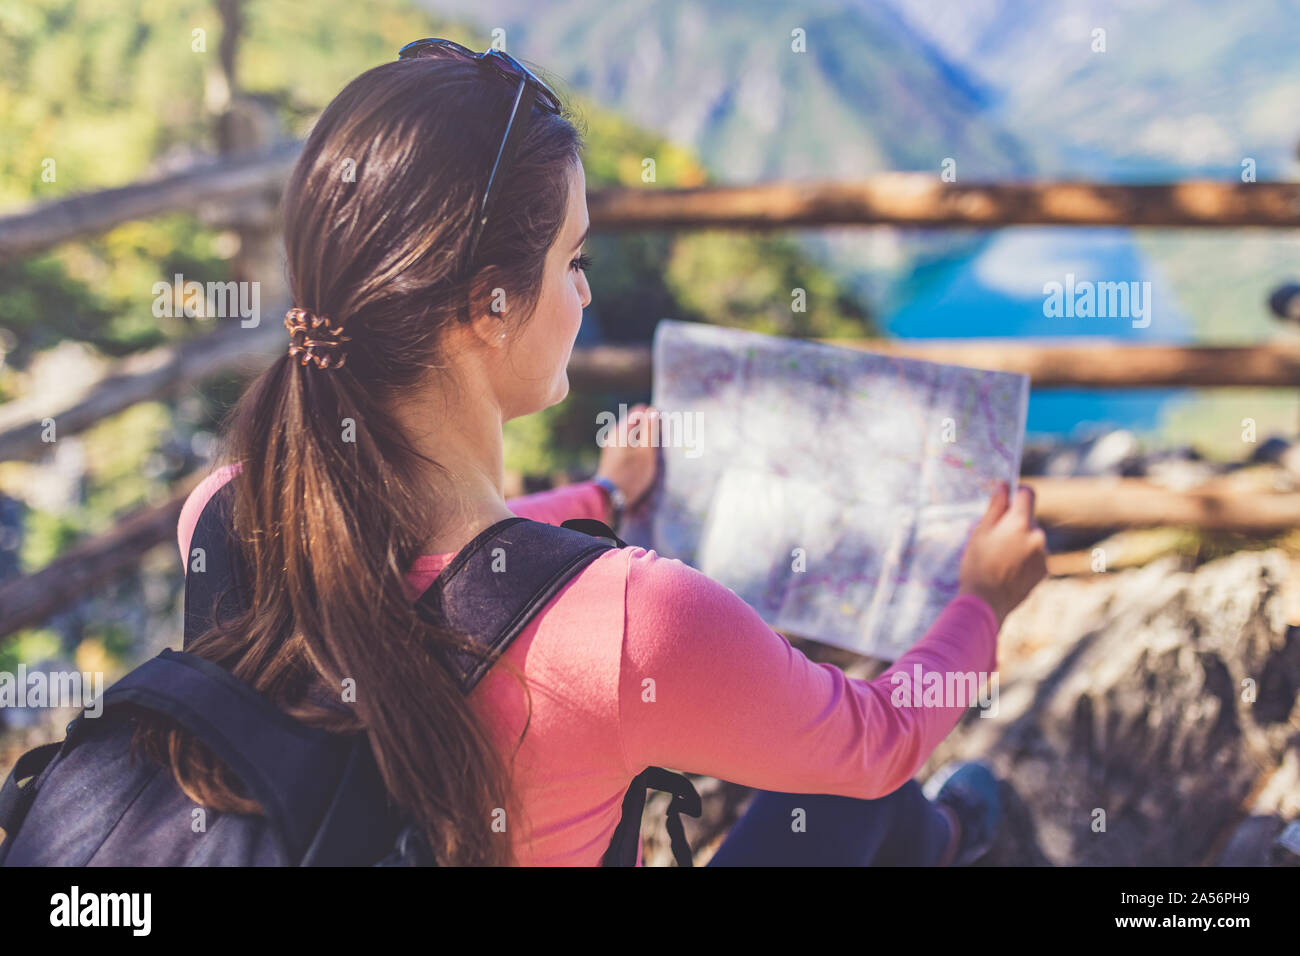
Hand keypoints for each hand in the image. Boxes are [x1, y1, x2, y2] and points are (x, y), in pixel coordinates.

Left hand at [595, 403, 658, 507]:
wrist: (609, 496)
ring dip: (642, 439)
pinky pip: (625, 443)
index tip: (660, 429)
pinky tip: (640, 460)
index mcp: (622, 429)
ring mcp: (610, 444)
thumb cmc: (632, 474)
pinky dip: (635, 447)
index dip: (652, 416)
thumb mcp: (646, 452)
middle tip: (658, 443)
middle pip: (634, 422)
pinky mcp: (610, 454)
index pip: (639, 411)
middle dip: (647, 428)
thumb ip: (650, 431)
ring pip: (630, 434)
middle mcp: (613, 433)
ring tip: (650, 454)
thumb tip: (653, 411)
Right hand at [957, 482, 1047, 625]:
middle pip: (1028, 518)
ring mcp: (1043, 554)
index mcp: (1020, 522)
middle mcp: (1038, 535)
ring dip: (1020, 541)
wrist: (986, 602)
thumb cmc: (977, 564)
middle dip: (1014, 523)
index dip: (1016, 493)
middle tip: (993, 540)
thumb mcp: (980, 532)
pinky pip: (1036, 555)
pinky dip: (1025, 557)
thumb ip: (995, 507)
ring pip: (1031, 537)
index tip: (1005, 502)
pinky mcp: (1045, 570)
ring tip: (1000, 559)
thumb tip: (1003, 486)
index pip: (1028, 493)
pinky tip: (1008, 570)